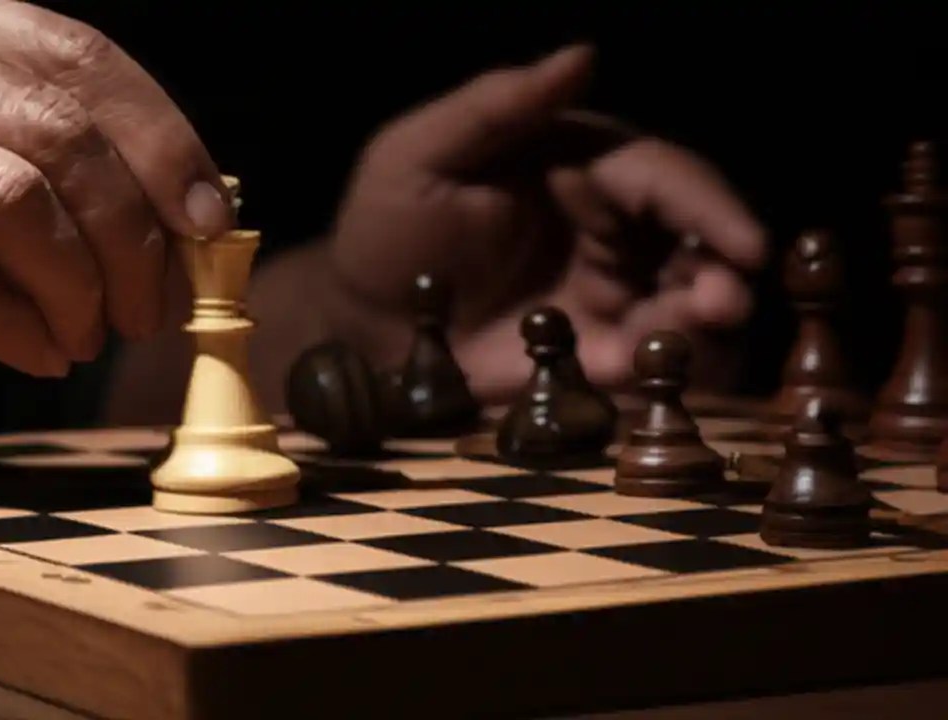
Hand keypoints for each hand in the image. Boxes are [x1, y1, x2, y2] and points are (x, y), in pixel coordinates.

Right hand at [0, 0, 231, 376]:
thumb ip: (8, 142)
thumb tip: (145, 218)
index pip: (78, 56)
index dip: (163, 140)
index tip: (210, 219)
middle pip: (56, 133)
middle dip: (131, 236)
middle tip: (152, 307)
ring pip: (4, 198)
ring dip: (74, 287)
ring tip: (89, 336)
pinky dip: (5, 323)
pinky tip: (36, 353)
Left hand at [325, 44, 766, 400]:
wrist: (359, 320)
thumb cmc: (385, 228)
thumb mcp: (419, 155)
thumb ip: (496, 106)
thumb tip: (583, 53)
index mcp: (576, 163)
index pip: (659, 175)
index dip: (707, 206)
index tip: (745, 245)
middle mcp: (604, 225)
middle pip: (687, 240)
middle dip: (721, 269)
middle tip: (726, 301)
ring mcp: (599, 291)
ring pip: (677, 299)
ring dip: (701, 318)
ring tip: (699, 334)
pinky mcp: (584, 353)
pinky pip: (637, 357)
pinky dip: (656, 363)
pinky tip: (647, 369)